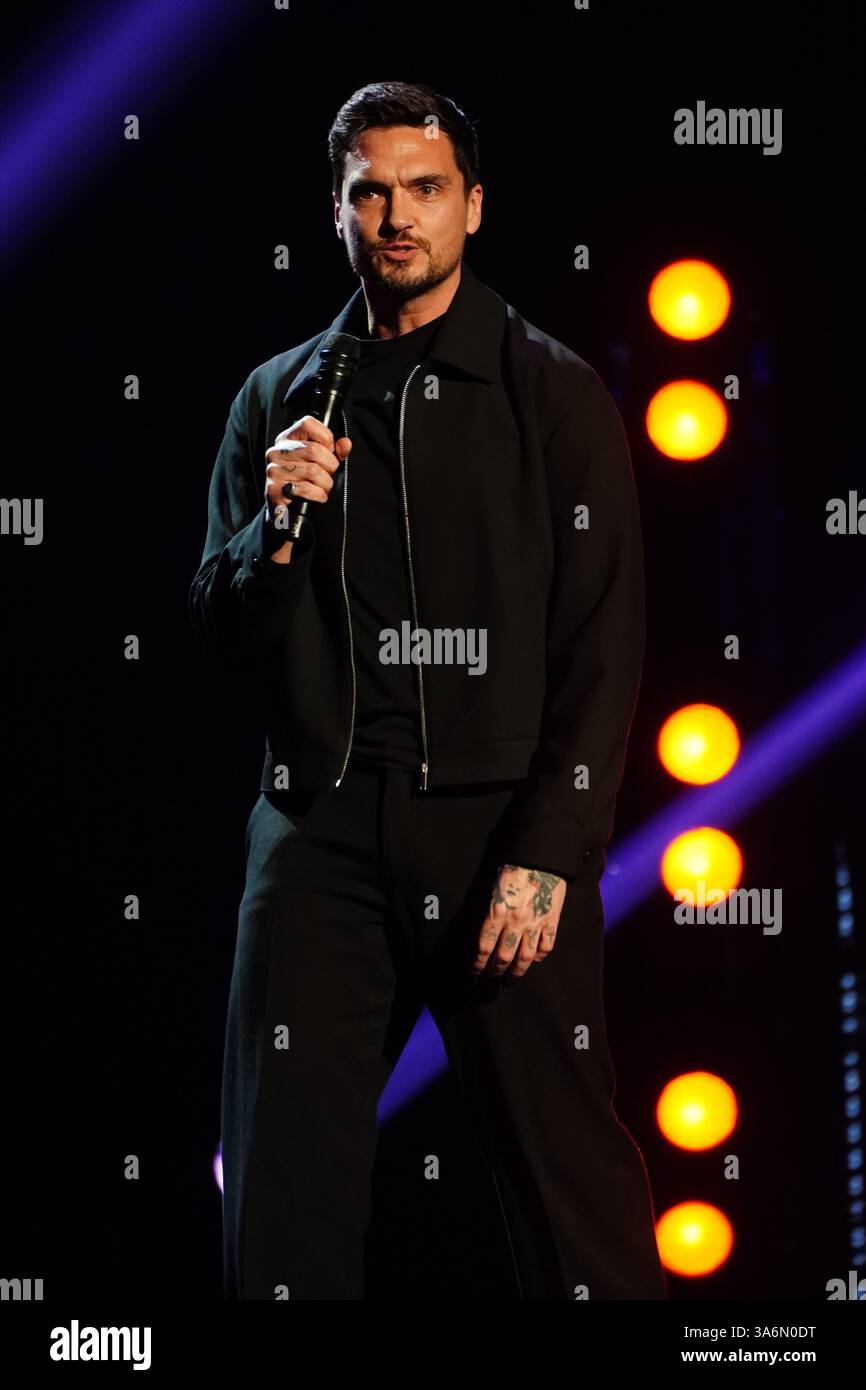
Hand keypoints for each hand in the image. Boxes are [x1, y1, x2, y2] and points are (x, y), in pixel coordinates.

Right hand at [264, 414, 351, 562]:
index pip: (308, 423)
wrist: (284, 511)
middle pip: (315, 450)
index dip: (326, 438)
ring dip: (325, 484)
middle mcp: (277, 451)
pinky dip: (317, 495)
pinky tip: (315, 496)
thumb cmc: (303, 481)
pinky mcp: (273, 489)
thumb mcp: (322, 463)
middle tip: (328, 476)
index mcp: (287, 439)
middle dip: (330, 467)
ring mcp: (273, 470)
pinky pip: (305, 488)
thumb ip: (335, 452)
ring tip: (321, 488)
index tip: (328, 453)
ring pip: (313, 471)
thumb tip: (346, 444)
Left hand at [472, 864, 565, 982]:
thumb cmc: (512, 868)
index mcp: (496, 912)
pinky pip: (546, 947)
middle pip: (503, 958)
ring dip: (516, 972)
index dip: (477, 963)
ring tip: (510, 979)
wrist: (540, 857)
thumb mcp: (491, 888)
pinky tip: (533, 960)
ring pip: (525, 958)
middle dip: (495, 971)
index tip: (474, 970)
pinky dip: (539, 957)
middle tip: (491, 977)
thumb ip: (487, 912)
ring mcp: (535, 924)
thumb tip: (481, 933)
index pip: (483, 947)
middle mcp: (515, 922)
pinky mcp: (551, 921)